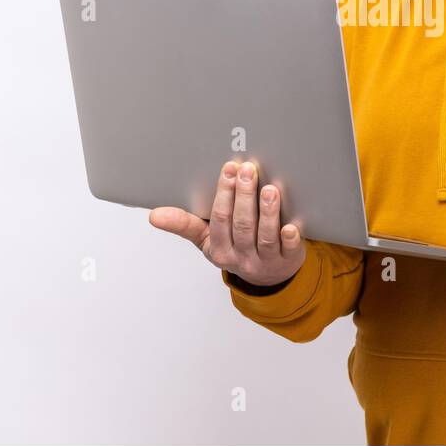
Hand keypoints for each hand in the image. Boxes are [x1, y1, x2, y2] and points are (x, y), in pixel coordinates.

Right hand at [148, 160, 305, 287]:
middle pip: (241, 225)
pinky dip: (290, 239)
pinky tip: (291, 226)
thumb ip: (184, 224)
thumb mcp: (206, 239)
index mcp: (218, 249)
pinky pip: (289, 251)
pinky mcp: (288, 261)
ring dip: (267, 212)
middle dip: (244, 196)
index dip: (224, 194)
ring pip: (264, 236)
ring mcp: (265, 260)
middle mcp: (241, 257)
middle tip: (248, 169)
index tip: (228, 169)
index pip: (219, 220)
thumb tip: (154, 216)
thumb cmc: (233, 246)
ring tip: (269, 189)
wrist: (266, 276)